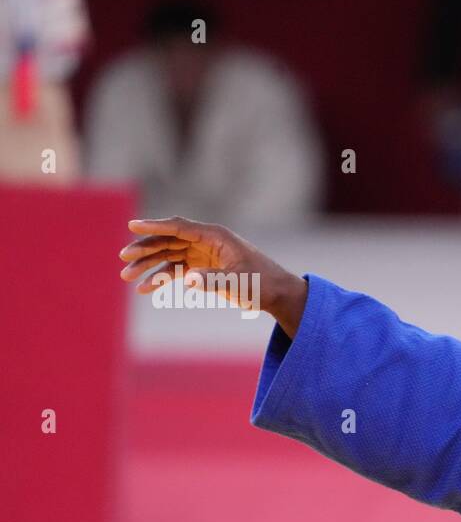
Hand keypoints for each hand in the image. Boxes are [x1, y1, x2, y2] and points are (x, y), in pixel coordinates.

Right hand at [119, 216, 307, 337]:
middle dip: (144, 249)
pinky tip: (145, 289)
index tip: (132, 226)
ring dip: (148, 266)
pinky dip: (162, 278)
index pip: (179, 227)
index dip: (155, 226)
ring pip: (168, 256)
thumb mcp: (238, 282)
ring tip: (127, 278)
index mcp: (215, 236)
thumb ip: (213, 280)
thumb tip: (189, 279)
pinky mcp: (203, 268)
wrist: (277, 295)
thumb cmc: (262, 284)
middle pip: (168, 240)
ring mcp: (203, 254)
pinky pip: (176, 270)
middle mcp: (206, 242)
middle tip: (123, 260)